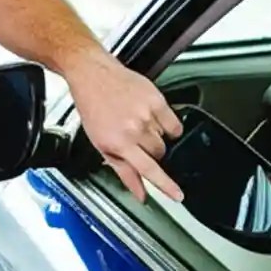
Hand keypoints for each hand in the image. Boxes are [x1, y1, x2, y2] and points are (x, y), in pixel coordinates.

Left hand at [66, 49, 183, 202]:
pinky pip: (174, 123)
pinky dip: (167, 124)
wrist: (93, 75)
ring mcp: (147, 113)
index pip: (148, 169)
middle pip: (159, 154)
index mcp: (118, 142)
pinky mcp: (157, 99)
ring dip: (156, 136)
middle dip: (151, 153)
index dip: (165, 185)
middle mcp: (133, 128)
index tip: (178, 195)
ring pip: (166, 139)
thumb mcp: (101, 144)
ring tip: (138, 123)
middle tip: (136, 140)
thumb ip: (123, 172)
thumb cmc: (92, 108)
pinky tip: (150, 116)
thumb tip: (140, 194)